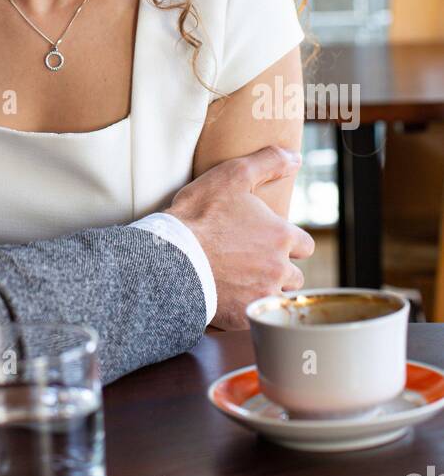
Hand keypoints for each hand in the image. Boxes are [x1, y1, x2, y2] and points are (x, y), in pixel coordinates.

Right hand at [164, 145, 314, 329]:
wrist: (172, 256)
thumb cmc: (200, 215)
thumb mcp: (233, 175)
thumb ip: (269, 162)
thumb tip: (297, 158)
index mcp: (281, 237)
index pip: (304, 246)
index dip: (289, 243)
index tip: (270, 241)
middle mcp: (279, 269)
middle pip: (295, 276)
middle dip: (280, 270)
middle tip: (253, 261)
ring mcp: (263, 295)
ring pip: (278, 297)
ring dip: (266, 290)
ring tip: (242, 282)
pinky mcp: (245, 317)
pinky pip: (255, 317)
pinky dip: (246, 309)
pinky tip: (228, 298)